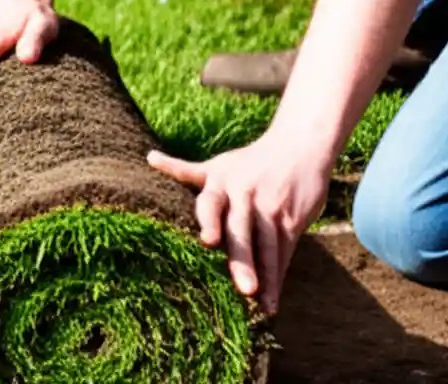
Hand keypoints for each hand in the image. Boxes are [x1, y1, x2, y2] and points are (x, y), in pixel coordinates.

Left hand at [147, 132, 332, 314]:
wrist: (297, 145)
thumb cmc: (247, 162)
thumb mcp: (218, 164)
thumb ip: (187, 170)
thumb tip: (150, 158)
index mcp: (219, 180)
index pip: (211, 201)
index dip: (209, 220)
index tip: (208, 242)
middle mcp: (245, 195)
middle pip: (242, 230)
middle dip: (242, 259)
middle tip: (243, 288)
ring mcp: (270, 207)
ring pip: (267, 244)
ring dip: (264, 274)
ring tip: (258, 301)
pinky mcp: (292, 219)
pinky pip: (283, 251)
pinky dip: (277, 277)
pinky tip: (270, 302)